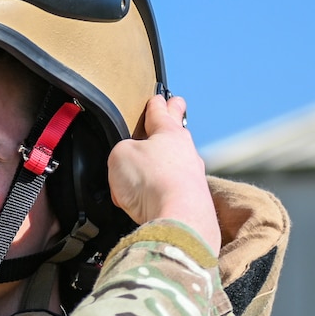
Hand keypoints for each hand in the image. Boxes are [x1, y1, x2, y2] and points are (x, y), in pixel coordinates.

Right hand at [105, 94, 219, 252]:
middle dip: (175, 115)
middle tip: (176, 106)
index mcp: (168, 131)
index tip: (159, 97)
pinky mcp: (194, 198)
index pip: (160, 110)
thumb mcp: (120, 155)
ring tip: (161, 159)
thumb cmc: (151, 182)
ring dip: (171, 157)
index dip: (156, 102)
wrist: (178, 218)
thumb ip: (121, 151)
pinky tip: (158, 195)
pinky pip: (178, 186)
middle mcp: (186, 150)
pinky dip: (168, 186)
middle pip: (178, 128)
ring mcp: (193, 174)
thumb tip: (127, 162)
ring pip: (180, 158)